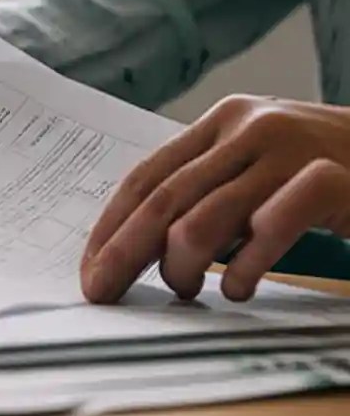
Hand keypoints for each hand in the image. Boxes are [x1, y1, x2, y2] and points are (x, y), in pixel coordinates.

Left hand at [82, 95, 349, 303]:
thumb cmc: (329, 177)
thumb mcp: (259, 172)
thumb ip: (208, 193)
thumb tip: (134, 248)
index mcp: (223, 122)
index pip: (146, 176)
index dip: (110, 225)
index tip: (89, 268)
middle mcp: (249, 127)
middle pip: (164, 198)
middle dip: (124, 252)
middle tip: (101, 292)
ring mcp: (291, 149)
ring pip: (203, 217)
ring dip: (180, 267)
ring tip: (182, 292)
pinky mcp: (331, 179)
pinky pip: (266, 230)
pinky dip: (243, 269)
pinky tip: (235, 290)